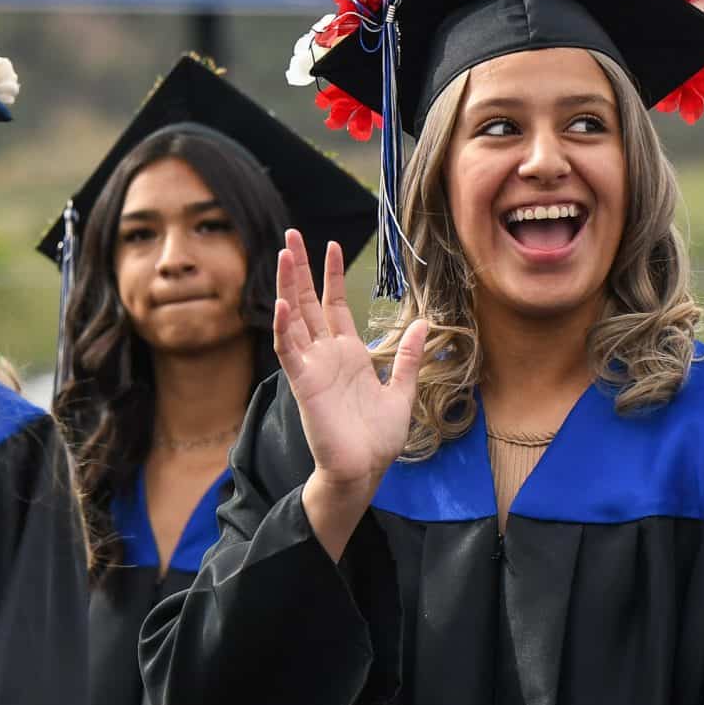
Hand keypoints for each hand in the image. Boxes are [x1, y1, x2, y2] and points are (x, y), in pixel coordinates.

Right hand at [272, 228, 425, 559]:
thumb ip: (407, 357)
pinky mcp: (304, 384)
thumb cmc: (378, 437)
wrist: (365, 469)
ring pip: (293, 319)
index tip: (331, 244)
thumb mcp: (401, 390)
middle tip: (291, 235)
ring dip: (286, 287)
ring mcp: (312, 368)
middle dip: (299, 269)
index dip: (331, 275)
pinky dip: (283, 328)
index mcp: (348, 354)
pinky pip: (289, 352)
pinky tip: (281, 305)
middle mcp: (326, 355)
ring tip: (282, 255)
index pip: (333, 304)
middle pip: (307, 302)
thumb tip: (422, 324)